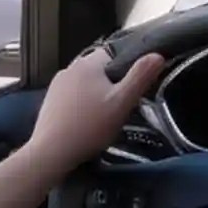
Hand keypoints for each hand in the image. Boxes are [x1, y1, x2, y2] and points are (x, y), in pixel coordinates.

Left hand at [24, 49, 164, 179]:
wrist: (52, 152)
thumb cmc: (90, 126)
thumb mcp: (122, 102)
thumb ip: (140, 77)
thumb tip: (158, 55)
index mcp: (88, 63)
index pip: (114, 55)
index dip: (127, 69)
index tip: (132, 90)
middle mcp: (70, 68)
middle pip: (99, 70)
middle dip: (110, 83)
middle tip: (120, 106)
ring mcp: (56, 84)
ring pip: (85, 83)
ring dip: (95, 94)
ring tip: (103, 116)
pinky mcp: (49, 100)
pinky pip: (72, 95)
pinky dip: (81, 104)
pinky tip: (85, 121)